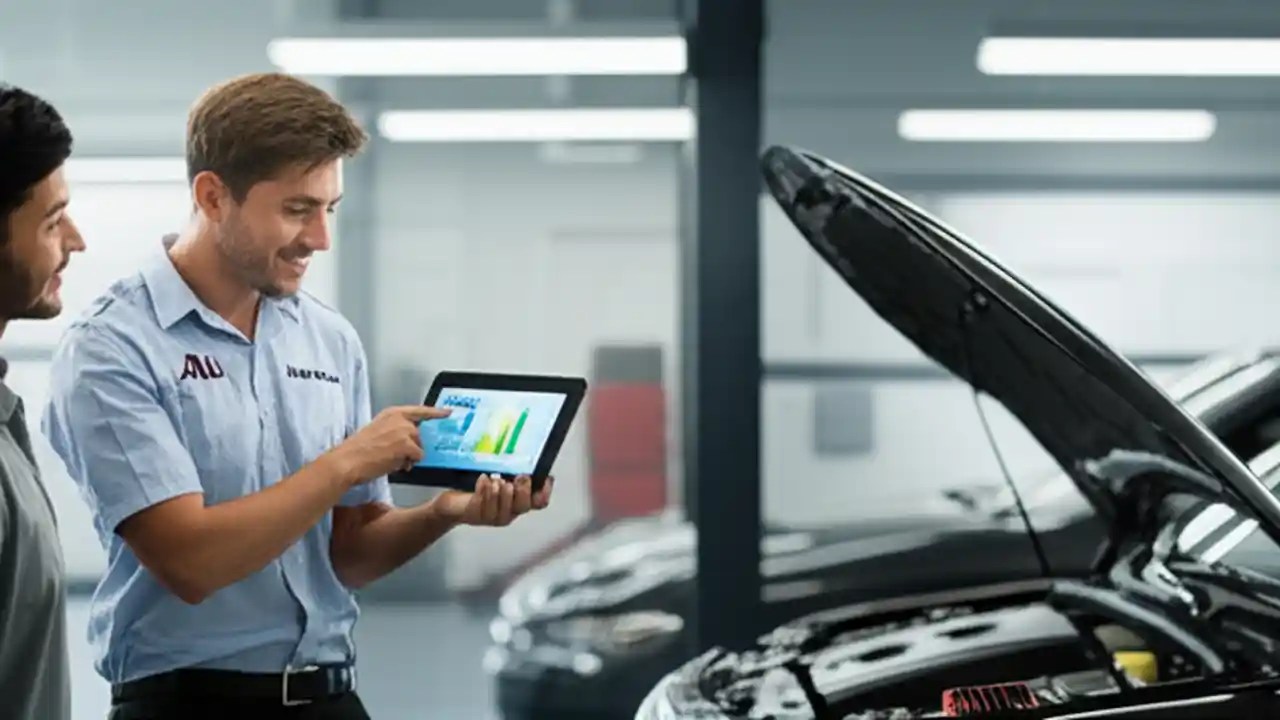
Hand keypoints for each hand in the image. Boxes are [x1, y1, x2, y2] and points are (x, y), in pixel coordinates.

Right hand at [327, 405, 451, 484]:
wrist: (348, 461)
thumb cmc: (358, 450)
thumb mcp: (378, 430)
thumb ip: (395, 430)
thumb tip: (410, 441)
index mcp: (392, 413)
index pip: (419, 410)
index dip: (435, 412)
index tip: (447, 412)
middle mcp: (400, 419)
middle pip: (419, 435)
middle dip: (411, 447)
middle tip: (393, 455)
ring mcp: (405, 431)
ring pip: (419, 447)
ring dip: (409, 456)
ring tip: (389, 459)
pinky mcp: (407, 445)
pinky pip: (418, 457)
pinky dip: (408, 464)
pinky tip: (393, 464)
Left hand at [433, 474, 553, 526]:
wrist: (451, 504)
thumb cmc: (476, 488)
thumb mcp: (497, 476)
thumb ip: (511, 471)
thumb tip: (524, 453)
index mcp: (517, 503)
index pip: (540, 502)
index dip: (545, 491)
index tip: (546, 478)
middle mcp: (508, 513)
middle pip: (524, 506)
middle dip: (522, 490)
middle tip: (519, 476)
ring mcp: (493, 517)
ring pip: (503, 507)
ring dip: (499, 490)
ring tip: (495, 478)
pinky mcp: (476, 516)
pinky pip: (483, 504)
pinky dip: (484, 489)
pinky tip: (482, 479)